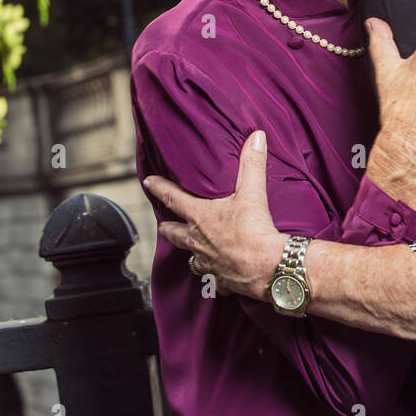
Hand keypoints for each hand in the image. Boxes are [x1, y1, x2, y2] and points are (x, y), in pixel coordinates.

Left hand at [143, 131, 286, 299]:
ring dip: (189, 252)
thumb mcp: (253, 192)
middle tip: (163, 226)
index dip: (159, 188)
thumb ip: (252, 163)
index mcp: (200, 216)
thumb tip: (256, 136)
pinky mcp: (221, 279)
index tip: (148, 181)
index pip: (173, 198)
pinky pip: (213, 278)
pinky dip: (215, 274)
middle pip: (174, 233)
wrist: (267, 266)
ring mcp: (207, 261)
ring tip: (191, 251)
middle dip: (168, 228)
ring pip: (191, 258)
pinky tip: (219, 273)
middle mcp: (198, 240)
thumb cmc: (254, 230)